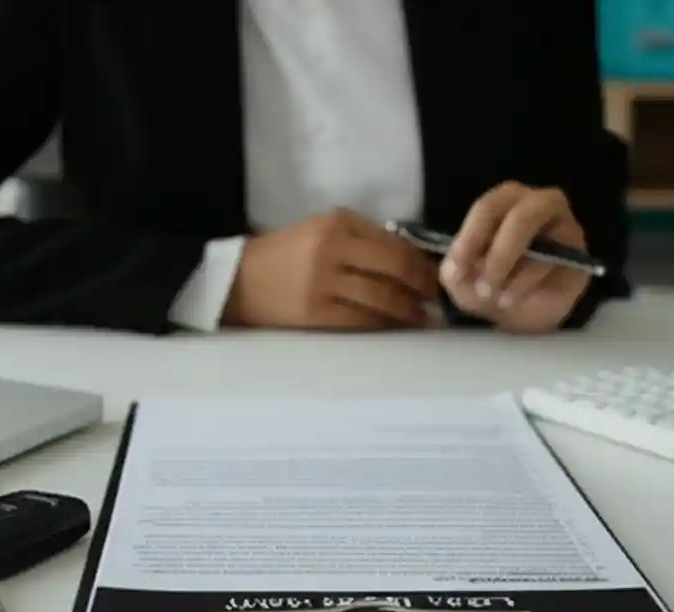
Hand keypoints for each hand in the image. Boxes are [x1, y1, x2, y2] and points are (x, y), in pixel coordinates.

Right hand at [222, 208, 438, 329]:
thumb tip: (411, 259)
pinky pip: (362, 320)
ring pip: (383, 298)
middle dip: (422, 286)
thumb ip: (361, 236)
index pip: (394, 242)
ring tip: (420, 317)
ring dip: (408, 311)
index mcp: (337, 222)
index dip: (421, 261)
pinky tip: (394, 327)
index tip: (434, 274)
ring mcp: (323, 283)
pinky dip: (384, 325)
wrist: (239, 280)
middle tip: (434, 298)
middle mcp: (332, 249)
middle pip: (395, 269)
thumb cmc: (284, 253)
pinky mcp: (315, 313)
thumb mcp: (320, 229)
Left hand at [440, 182, 590, 333]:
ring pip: (545, 246)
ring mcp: (564, 229)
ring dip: (516, 278)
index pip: (488, 208)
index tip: (458, 270)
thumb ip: (455, 268)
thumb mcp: (461, 278)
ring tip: (497, 300)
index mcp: (504, 201)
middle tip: (484, 287)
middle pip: (523, 217)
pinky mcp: (578, 257)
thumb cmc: (488, 282)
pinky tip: (515, 299)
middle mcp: (538, 205)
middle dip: (500, 255)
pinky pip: (561, 268)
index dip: (470, 239)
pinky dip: (533, 286)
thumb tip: (459, 267)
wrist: (520, 312)